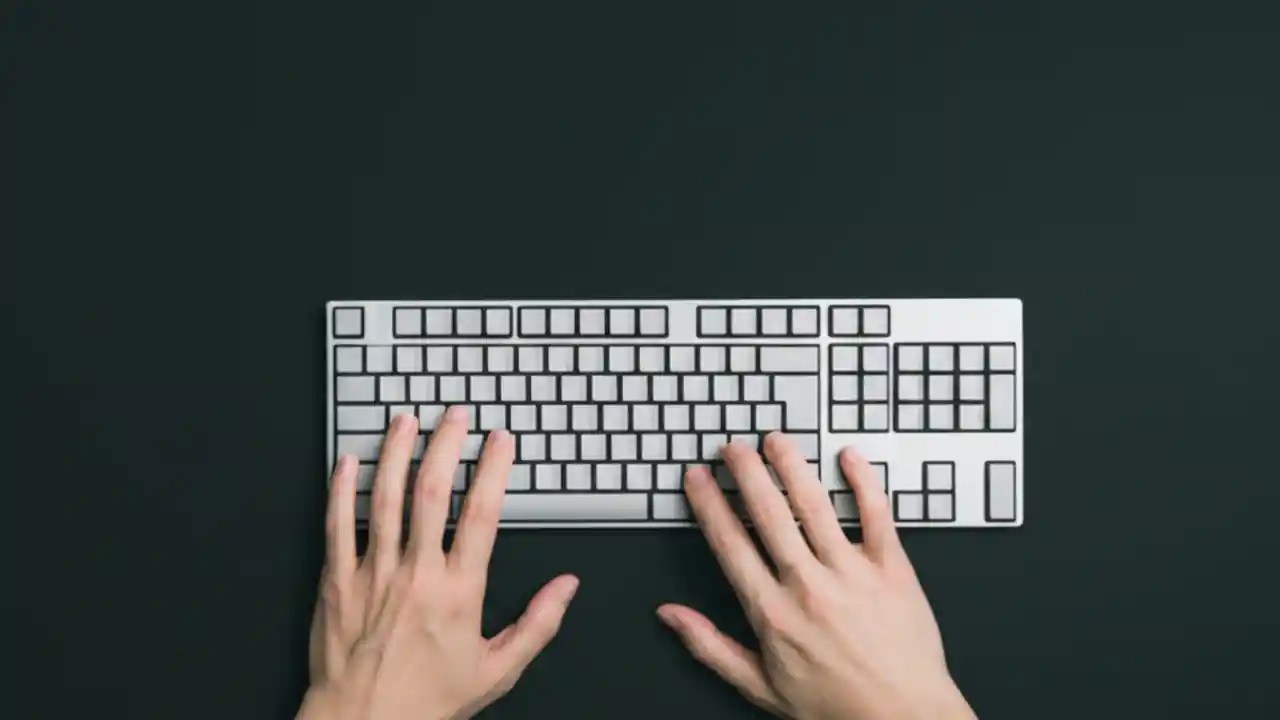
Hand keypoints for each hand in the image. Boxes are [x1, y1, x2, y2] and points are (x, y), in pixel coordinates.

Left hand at [297, 408, 578, 719]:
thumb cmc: (426, 702)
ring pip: (385, 499)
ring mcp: (373, 575)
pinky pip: (337, 525)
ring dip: (396, 453)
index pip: (481, 515)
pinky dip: (341, 490)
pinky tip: (349, 461)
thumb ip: (538, 624)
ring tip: (405, 420)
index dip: (493, 470)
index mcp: (459, 592)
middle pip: (432, 493)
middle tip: (455, 415)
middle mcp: (416, 576)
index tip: (500, 441)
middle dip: (446, 445)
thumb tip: (567, 586)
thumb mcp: (498, 670)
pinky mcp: (336, 583)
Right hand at [658, 435, 974, 719]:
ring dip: (791, 465)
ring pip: (815, 504)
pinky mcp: (892, 569)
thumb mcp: (759, 686)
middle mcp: (808, 585)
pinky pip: (876, 514)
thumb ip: (709, 646)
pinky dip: (863, 481)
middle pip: (768, 512)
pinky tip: (849, 456)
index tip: (697, 477)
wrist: (904, 719)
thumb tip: (670, 615)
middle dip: (744, 471)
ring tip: (775, 440)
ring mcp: (852, 573)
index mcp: (772, 611)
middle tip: (732, 446)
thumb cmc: (836, 706)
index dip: (709, 503)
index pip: (730, 543)